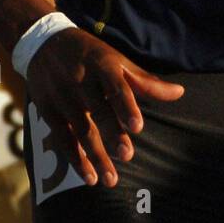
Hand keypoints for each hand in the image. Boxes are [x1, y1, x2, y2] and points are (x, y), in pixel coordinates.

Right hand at [25, 28, 184, 186]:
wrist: (43, 43)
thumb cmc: (91, 55)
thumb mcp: (117, 60)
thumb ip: (145, 81)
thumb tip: (180, 93)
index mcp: (102, 64)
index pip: (116, 86)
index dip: (126, 106)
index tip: (137, 127)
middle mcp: (80, 80)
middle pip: (97, 110)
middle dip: (111, 134)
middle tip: (127, 155)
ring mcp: (62, 96)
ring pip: (79, 129)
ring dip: (95, 156)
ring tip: (110, 179)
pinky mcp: (47, 110)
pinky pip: (62, 138)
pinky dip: (75, 159)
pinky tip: (89, 176)